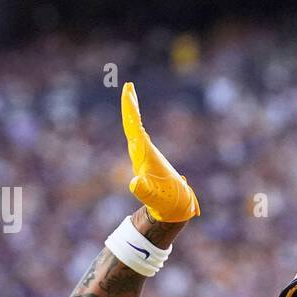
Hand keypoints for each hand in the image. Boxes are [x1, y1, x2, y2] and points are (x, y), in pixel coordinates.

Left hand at [121, 82, 199, 222]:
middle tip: (128, 86)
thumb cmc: (165, 201)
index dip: (131, 109)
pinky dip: (139, 123)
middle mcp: (139, 152)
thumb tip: (133, 184)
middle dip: (130, 105)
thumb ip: (143, 190)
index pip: (133, 127)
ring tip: (131, 95)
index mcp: (141, 155)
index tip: (128, 91)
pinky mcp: (149, 158)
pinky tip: (138, 120)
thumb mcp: (154, 195)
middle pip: (131, 124)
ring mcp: (143, 155)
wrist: (168, 210)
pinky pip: (141, 135)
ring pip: (134, 128)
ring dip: (132, 112)